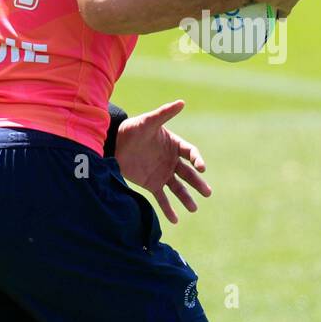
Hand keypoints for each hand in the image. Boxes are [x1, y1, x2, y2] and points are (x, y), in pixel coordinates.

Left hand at [114, 99, 211, 223]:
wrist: (113, 143)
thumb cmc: (132, 129)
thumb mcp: (149, 121)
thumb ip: (164, 113)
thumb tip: (181, 102)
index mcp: (174, 144)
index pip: (190, 153)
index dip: (197, 160)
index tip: (201, 167)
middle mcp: (171, 160)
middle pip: (188, 173)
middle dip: (198, 183)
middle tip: (207, 193)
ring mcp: (162, 173)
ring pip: (178, 188)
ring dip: (187, 198)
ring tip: (194, 209)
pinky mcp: (152, 183)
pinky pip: (162, 197)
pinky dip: (168, 209)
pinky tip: (175, 219)